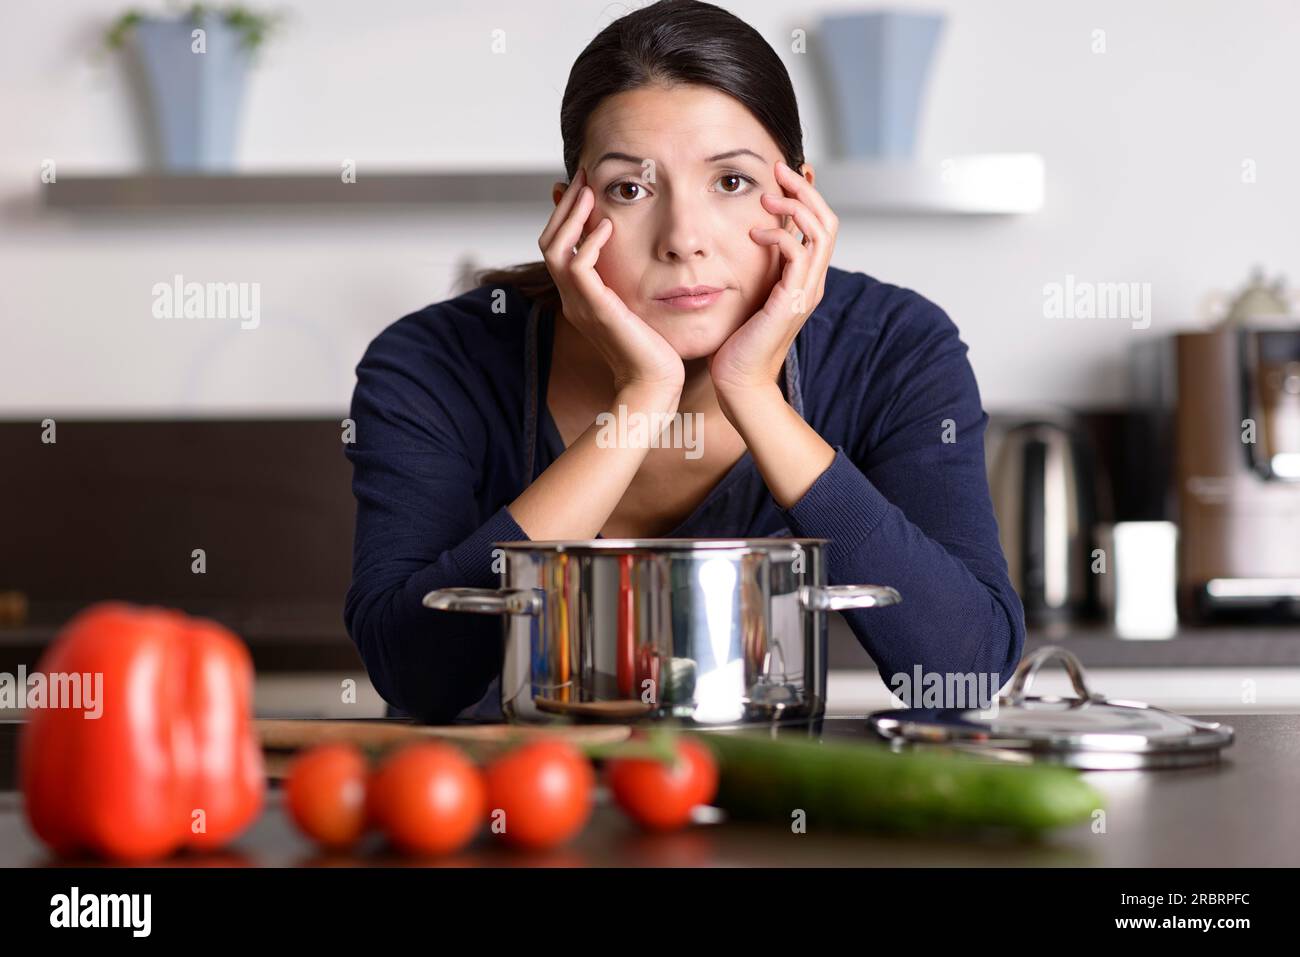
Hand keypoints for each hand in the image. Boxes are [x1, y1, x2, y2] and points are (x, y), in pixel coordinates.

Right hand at [540, 168, 683, 403]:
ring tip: (590, 191)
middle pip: (550, 241)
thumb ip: (631, 283)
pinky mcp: (595, 309)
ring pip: (556, 248)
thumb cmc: (655, 351)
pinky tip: (606, 227)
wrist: (654, 386)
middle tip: (583, 176)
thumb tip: (642, 261)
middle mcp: (573, 299)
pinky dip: (589, 243)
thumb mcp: (639, 307)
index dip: (567, 215)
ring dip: (572, 215)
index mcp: (581, 298)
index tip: (583, 187)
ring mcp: (580, 304)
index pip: (560, 247)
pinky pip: (578, 267)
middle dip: (566, 206)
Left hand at [708, 160, 838, 401]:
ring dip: (794, 206)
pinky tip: (755, 232)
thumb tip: (749, 238)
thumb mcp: (751, 295)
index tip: (782, 174)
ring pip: (820, 232)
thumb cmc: (739, 343)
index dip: (807, 195)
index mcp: (806, 279)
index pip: (821, 225)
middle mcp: (813, 282)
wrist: (740, 383)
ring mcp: (806, 292)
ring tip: (766, 197)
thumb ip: (759, 269)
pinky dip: (779, 235)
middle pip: (828, 221)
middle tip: (778, 169)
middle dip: (805, 189)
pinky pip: (797, 254)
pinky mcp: (791, 301)